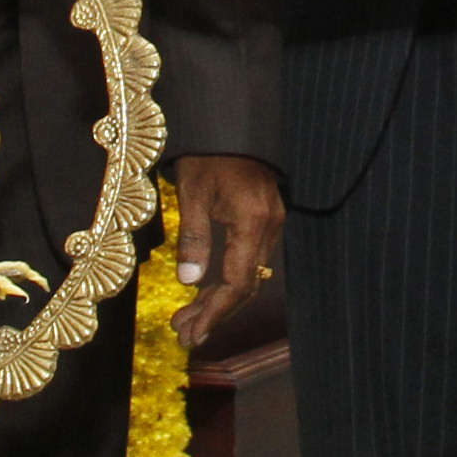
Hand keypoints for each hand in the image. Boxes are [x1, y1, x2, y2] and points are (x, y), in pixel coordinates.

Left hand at [172, 153, 282, 351]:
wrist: (232, 121)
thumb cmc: (208, 153)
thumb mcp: (193, 193)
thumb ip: (194, 239)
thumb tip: (190, 282)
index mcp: (252, 221)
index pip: (238, 282)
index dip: (216, 312)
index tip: (194, 333)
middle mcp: (269, 226)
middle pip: (246, 284)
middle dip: (215, 313)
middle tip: (185, 335)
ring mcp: (271, 222)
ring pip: (248, 274)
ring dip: (219, 299)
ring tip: (187, 320)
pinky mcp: (265, 218)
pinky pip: (249, 258)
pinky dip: (227, 278)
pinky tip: (204, 291)